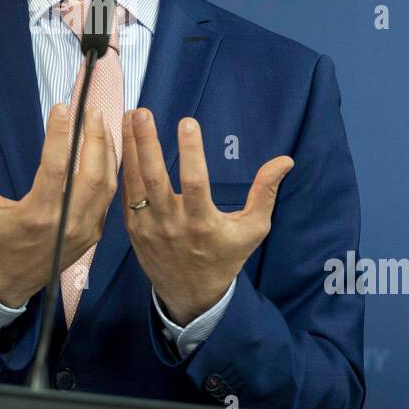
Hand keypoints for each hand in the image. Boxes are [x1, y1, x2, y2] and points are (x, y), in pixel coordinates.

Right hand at [0, 104, 117, 307]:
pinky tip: (104, 152)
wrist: (7, 283)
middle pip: (92, 175)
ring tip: (100, 125)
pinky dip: (108, 173)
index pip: (56, 167)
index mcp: (36, 215)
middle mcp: (65, 224)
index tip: (61, 109)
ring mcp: (83, 231)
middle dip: (95, 139)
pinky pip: (107, 200)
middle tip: (90, 112)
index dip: (60, 135)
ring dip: (106, 152)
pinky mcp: (91, 235)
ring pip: (106, 186)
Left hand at [121, 107, 294, 325]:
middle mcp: (171, 225)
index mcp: (202, 224)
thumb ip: (265, 193)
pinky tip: (124, 141)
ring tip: (130, 116)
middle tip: (142, 113)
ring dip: (131, 147)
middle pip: (155, 179)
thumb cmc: (225, 257)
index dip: (191, 152)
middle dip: (147, 143)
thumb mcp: (252, 230)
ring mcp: (148, 227)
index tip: (187, 121)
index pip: (195, 183)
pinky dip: (124, 166)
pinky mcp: (133, 229)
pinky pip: (126, 193)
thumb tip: (285, 160)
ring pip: (135, 182)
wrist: (191, 295)